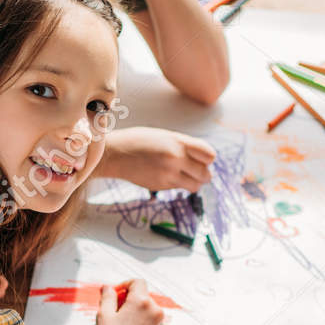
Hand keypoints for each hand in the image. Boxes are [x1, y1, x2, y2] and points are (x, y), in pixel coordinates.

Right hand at [95, 279, 164, 324]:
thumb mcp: (104, 314)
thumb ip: (107, 297)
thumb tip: (108, 288)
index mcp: (142, 301)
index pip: (137, 282)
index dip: (124, 284)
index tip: (115, 293)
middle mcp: (154, 310)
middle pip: (143, 295)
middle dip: (128, 298)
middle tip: (114, 309)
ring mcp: (159, 323)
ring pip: (147, 308)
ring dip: (135, 309)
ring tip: (120, 322)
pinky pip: (150, 319)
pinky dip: (141, 320)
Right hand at [97, 128, 214, 192]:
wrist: (115, 154)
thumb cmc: (139, 142)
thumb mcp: (164, 136)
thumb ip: (183, 146)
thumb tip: (203, 159)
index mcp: (178, 142)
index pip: (209, 155)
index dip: (208, 159)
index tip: (202, 159)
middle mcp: (175, 159)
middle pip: (206, 173)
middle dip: (204, 174)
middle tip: (196, 171)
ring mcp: (168, 174)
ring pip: (195, 185)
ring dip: (195, 182)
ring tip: (185, 176)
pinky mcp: (160, 185)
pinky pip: (179, 188)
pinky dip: (178, 184)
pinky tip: (167, 175)